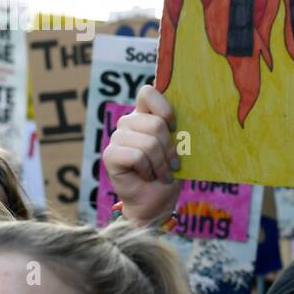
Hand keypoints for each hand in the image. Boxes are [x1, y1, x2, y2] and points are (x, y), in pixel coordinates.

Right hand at [102, 84, 182, 224]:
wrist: (158, 201)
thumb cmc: (170, 171)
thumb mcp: (180, 146)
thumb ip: (177, 127)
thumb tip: (183, 112)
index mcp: (145, 115)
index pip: (148, 92)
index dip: (165, 109)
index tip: (176, 128)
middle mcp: (128, 123)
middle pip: (155, 124)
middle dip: (170, 149)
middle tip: (172, 164)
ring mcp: (117, 138)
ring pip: (148, 143)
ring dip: (161, 163)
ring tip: (162, 173)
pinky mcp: (110, 155)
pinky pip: (137, 156)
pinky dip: (148, 170)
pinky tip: (146, 176)